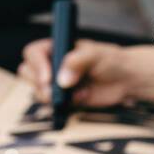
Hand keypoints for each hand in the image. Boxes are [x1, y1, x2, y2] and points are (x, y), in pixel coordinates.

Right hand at [18, 38, 132, 107]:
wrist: (125, 80)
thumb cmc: (111, 61)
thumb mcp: (96, 54)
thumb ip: (77, 62)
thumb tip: (62, 81)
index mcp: (56, 47)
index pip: (33, 53)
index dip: (37, 66)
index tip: (48, 79)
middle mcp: (51, 64)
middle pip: (27, 73)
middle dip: (38, 84)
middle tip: (54, 92)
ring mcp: (56, 82)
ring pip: (38, 91)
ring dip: (52, 96)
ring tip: (76, 92)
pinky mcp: (64, 99)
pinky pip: (53, 106)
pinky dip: (65, 105)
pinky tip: (83, 97)